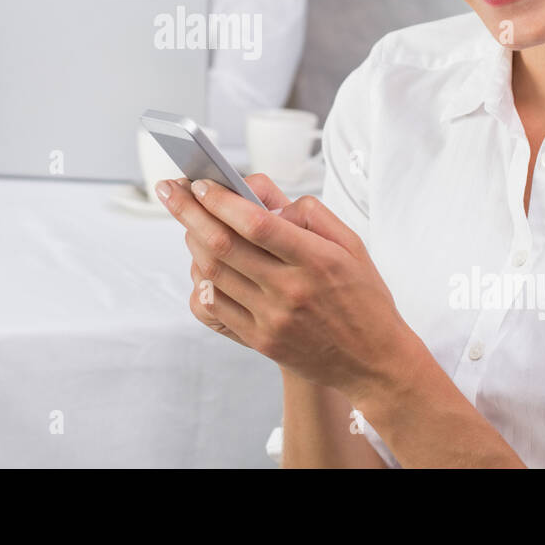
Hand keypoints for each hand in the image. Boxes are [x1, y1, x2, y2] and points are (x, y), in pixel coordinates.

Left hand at [158, 172, 420, 403]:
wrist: (374, 362)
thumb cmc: (364, 297)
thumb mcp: (352, 245)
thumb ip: (311, 214)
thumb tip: (267, 197)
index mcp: (316, 259)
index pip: (256, 223)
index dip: (222, 200)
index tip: (201, 182)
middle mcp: (291, 289)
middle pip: (223, 244)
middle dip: (188, 211)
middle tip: (169, 190)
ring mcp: (272, 318)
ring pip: (213, 273)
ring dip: (191, 242)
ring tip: (186, 222)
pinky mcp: (261, 340)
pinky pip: (216, 307)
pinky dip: (201, 280)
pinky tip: (199, 263)